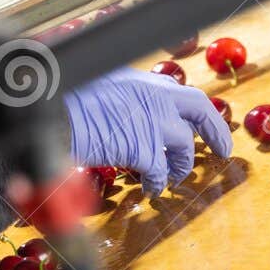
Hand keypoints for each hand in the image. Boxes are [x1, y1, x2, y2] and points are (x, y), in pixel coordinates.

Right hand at [64, 69, 232, 195]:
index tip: (206, 124)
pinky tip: (150, 189)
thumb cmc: (62, 101)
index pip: (181, 92)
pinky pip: (160, 171)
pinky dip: (157, 183)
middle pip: (199, 109)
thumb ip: (126, 99)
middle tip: (224, 151)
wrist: (46, 111)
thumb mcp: (100, 88)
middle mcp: (153, 94)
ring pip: (183, 146)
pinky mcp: (142, 146)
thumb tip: (136, 117)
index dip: (198, 112)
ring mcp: (151, 120)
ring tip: (173, 178)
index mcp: (142, 80)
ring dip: (181, 165)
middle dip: (216, 131)